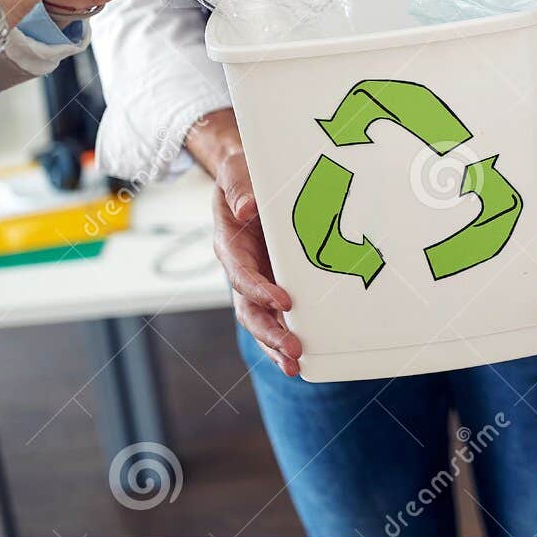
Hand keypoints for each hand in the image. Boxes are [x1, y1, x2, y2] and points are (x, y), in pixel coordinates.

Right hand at [196, 110, 301, 376]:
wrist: (246, 177)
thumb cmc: (243, 174)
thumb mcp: (236, 170)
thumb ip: (239, 187)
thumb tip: (245, 208)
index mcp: (231, 244)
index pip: (241, 273)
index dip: (259, 290)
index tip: (283, 300)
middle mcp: (242, 267)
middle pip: (249, 309)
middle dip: (270, 332)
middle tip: (293, 351)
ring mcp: (259, 278)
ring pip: (262, 319)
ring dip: (277, 344)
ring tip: (297, 365)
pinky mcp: (274, 282)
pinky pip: (278, 313)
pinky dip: (287, 334)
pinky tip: (306, 356)